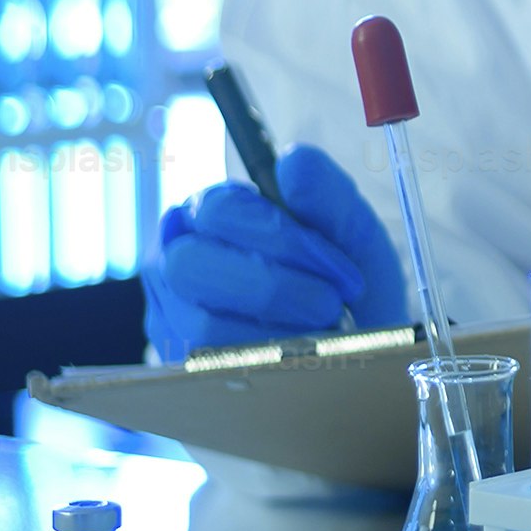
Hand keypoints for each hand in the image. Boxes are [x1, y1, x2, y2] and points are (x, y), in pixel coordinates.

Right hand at [143, 143, 409, 359]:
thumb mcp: (354, 239)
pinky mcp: (180, 366)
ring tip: (323, 334)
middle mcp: (177, 258)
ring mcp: (172, 315)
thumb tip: (294, 160)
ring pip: (201, 323)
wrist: (359, 354)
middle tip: (330, 305)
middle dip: (274, 288)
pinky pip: (211, 370)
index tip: (343, 272)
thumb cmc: (345, 288)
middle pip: (192, 264)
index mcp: (212, 213)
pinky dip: (264, 364)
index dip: (282, 239)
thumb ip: (330, 198)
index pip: (220, 210)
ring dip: (273, 331)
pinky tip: (299, 359)